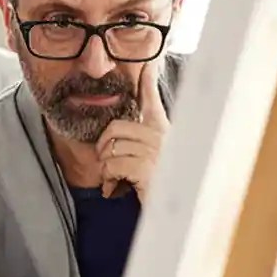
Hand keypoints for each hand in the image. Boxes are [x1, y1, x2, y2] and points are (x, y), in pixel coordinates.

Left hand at [96, 57, 169, 200]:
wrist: (172, 215)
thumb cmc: (157, 186)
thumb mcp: (148, 159)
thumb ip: (139, 140)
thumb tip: (128, 123)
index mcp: (162, 130)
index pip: (151, 99)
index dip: (146, 80)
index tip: (147, 62)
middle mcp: (162, 136)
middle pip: (114, 129)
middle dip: (104, 150)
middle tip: (110, 167)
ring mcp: (157, 152)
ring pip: (110, 150)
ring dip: (106, 171)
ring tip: (117, 181)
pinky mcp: (149, 168)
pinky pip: (112, 166)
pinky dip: (108, 181)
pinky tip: (117, 189)